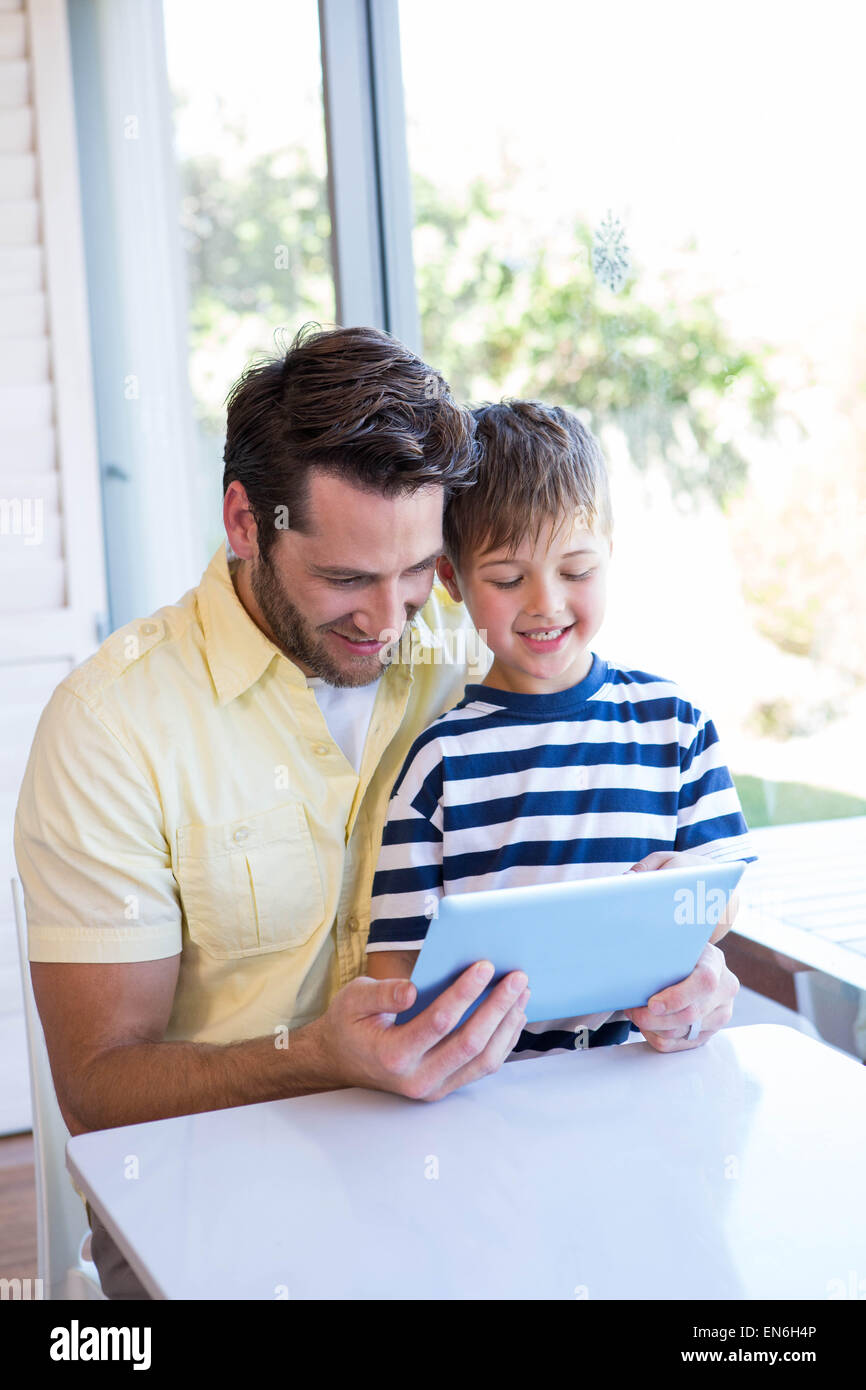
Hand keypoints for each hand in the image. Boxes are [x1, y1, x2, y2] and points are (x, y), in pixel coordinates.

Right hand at [312, 962, 530, 1101]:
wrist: (341, 1061)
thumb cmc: (350, 1023)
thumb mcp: (353, 999)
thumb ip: (381, 994)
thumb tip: (412, 990)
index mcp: (393, 1055)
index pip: (439, 1022)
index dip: (465, 993)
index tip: (485, 966)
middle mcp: (417, 1078)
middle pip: (470, 1044)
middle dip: (498, 1007)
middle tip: (518, 977)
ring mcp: (434, 1088)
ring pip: (484, 1060)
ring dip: (507, 1025)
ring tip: (522, 993)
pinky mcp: (446, 1087)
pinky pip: (482, 1067)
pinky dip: (503, 1040)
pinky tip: (513, 1015)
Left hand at [624, 851, 740, 1048]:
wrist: (682, 960)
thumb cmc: (667, 944)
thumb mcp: (665, 929)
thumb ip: (651, 918)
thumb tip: (622, 895)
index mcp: (714, 960)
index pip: (704, 982)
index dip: (676, 996)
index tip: (649, 1002)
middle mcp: (726, 987)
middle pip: (692, 1015)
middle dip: (656, 1018)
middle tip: (632, 1011)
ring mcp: (720, 1013)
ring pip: (685, 1033)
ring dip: (654, 1029)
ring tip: (635, 1013)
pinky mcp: (709, 1032)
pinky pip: (681, 1046)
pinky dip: (659, 1039)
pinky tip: (647, 1026)